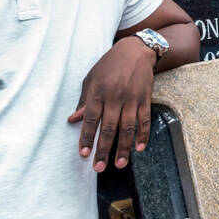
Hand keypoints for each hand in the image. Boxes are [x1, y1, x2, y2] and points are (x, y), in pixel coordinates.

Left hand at [68, 37, 155, 171]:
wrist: (135, 50)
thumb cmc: (109, 65)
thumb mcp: (91, 79)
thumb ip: (83, 101)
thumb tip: (73, 120)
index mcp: (98, 93)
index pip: (91, 120)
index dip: (86, 138)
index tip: (84, 154)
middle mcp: (115, 97)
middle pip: (109, 128)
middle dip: (103, 149)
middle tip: (99, 168)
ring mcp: (131, 99)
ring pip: (128, 128)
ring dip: (124, 148)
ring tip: (120, 164)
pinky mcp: (145, 99)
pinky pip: (145, 120)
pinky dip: (143, 135)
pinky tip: (139, 148)